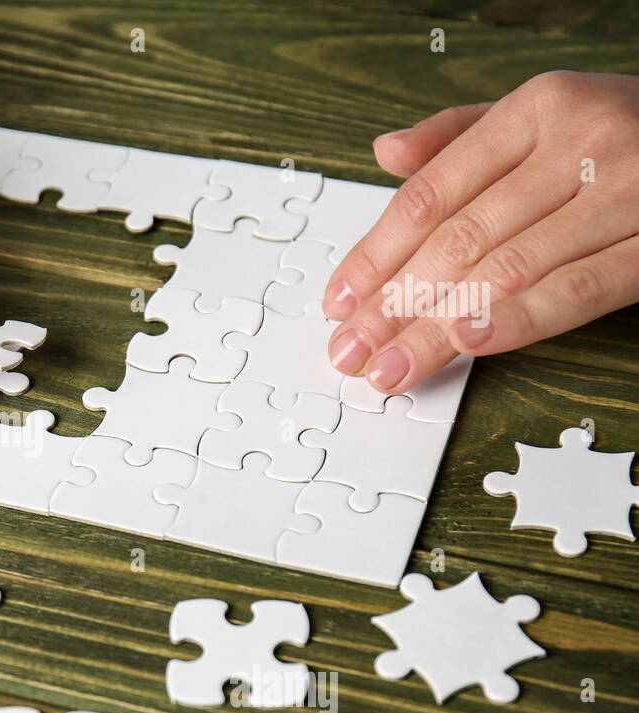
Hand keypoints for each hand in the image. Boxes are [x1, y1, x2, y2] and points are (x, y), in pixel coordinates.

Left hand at [323, 70, 638, 392]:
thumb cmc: (623, 129)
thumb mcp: (544, 114)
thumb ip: (461, 136)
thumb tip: (385, 152)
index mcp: (538, 109)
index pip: (432, 194)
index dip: (377, 254)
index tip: (339, 301)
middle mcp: (581, 144)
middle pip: (459, 239)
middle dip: (393, 304)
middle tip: (350, 351)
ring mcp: (626, 193)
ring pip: (507, 271)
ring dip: (436, 328)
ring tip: (391, 367)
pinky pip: (579, 290)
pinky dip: (519, 320)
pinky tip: (467, 343)